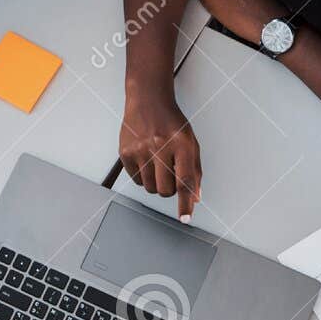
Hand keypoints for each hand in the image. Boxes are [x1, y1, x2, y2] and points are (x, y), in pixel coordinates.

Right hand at [119, 88, 202, 220]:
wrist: (148, 101)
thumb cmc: (172, 123)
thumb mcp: (190, 142)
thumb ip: (194, 171)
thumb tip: (195, 198)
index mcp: (182, 144)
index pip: (185, 180)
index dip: (186, 203)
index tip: (185, 218)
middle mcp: (160, 146)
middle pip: (165, 190)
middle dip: (169, 189)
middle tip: (169, 174)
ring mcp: (140, 149)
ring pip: (150, 188)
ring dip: (156, 184)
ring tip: (157, 164)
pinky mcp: (125, 152)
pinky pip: (136, 180)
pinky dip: (142, 176)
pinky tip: (145, 160)